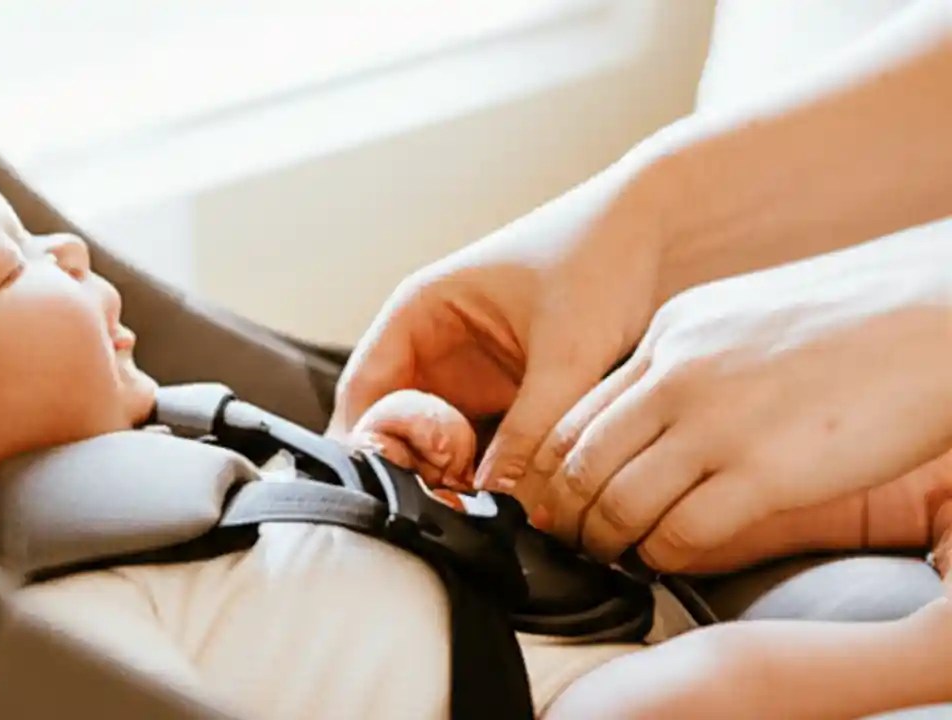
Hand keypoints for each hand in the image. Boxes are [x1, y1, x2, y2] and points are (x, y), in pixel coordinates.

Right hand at [329, 166, 667, 509]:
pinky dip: (496, 482)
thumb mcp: (566, 348)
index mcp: (419, 314)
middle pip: (395, 431)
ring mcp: (473, 380)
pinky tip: (518, 502)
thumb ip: (532, 430)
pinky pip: (488, 455)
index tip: (409, 483)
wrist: (669, 233)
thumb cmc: (602, 254)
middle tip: (455, 507)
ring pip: (441, 451)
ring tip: (490, 509)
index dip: (374, 443)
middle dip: (418, 474)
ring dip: (457, 484)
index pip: (363, 392)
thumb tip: (505, 506)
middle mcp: (436, 350)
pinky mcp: (513, 404)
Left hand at [532, 222, 951, 570]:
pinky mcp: (764, 471)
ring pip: (616, 503)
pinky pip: (678, 533)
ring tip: (613, 556)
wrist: (941, 316)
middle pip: (580, 463)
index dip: (551, 469)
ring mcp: (716, 424)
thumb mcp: (744, 317)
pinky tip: (665, 560)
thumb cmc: (857, 321)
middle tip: (570, 541)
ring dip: (605, 541)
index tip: (554, 499)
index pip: (574, 413)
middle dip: (564, 514)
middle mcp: (677, 376)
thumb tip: (655, 408)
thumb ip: (689, 357)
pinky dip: (659, 556)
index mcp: (670, 335)